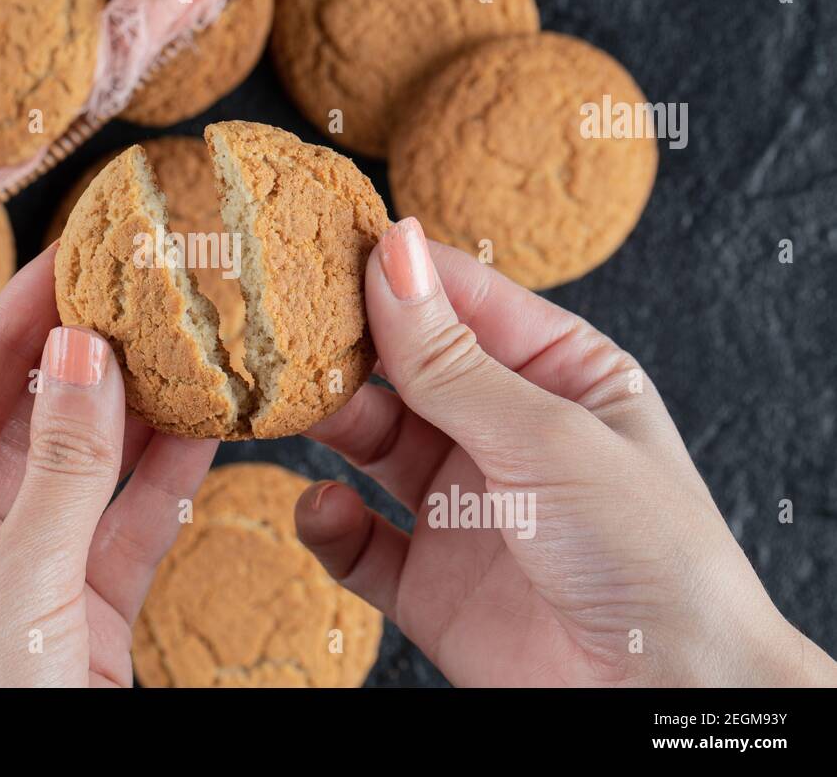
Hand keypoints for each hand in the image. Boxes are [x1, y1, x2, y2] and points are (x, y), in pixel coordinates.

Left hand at [0, 246, 216, 686]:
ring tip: (184, 334)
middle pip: (25, 423)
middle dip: (85, 356)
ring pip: (85, 470)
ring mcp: (17, 575)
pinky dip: (166, 478)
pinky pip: (126, 526)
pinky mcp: (80, 610)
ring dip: (137, 409)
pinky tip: (208, 421)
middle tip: (140, 279)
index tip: (71, 250)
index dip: (18, 320)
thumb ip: (58, 467)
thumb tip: (80, 347)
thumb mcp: (13, 588)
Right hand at [297, 217, 836, 686]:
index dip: (397, 271)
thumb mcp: (546, 438)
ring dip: (330, 423)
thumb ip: (452, 359)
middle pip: (406, 366)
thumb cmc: (648, 555)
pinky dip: (329, 522)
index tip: (324, 244)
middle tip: (287, 325)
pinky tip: (327, 510)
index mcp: (558, 375)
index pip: (464, 300)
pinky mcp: (425, 578)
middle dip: (349, 346)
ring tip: (297, 410)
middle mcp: (503, 431)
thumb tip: (393, 255)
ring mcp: (462, 504)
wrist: (657, 701)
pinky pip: (356, 538)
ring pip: (370, 442)